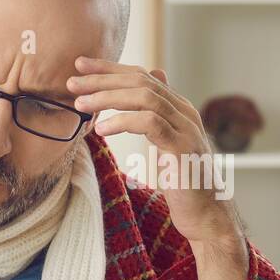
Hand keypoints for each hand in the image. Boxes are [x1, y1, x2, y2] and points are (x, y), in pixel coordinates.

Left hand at [67, 56, 242, 247]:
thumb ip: (155, 118)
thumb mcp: (166, 144)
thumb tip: (145, 94)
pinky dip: (123, 122)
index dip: (110, 68)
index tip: (81, 65)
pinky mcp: (183, 147)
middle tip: (72, 82)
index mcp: (178, 108)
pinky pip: (151, 123)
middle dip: (103, 79)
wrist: (206, 214)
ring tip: (81, 105)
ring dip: (108, 98)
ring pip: (144, 97)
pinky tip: (102, 129)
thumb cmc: (183, 182)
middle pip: (141, 81)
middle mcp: (184, 112)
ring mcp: (186, 128)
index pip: (142, 76)